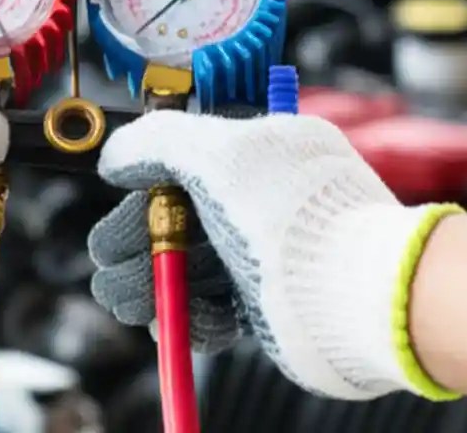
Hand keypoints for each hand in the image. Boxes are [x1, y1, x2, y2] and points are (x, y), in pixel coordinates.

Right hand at [88, 111, 462, 399]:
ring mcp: (265, 254)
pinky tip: (189, 326)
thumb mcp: (219, 152)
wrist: (356, 293)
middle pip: (178, 220)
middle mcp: (261, 200)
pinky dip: (195, 321)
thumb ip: (158, 141)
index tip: (122, 202)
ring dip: (154, 287)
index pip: (184, 160)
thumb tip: (116, 156)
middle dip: (135, 244)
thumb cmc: (292, 213)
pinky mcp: (268, 306)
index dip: (146, 184)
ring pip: (190, 270)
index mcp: (258, 151)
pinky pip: (215, 311)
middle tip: (111, 269)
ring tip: (134, 305)